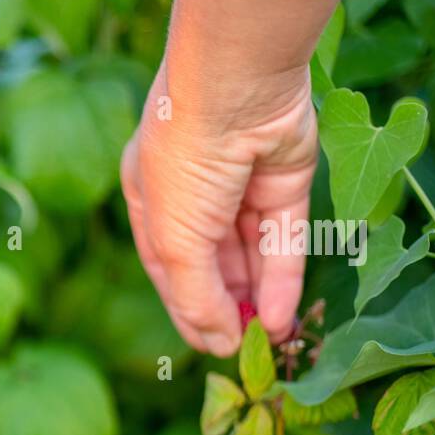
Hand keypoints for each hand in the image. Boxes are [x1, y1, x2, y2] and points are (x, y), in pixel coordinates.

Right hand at [121, 61, 318, 355]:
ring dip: (258, 297)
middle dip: (227, 305)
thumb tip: (217, 342)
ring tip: (269, 340)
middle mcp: (194, 190)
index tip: (208, 346)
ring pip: (251, 252)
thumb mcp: (175, 238)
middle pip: (212, 261)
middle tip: (244, 349)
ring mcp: (240, 183)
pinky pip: (284, 237)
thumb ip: (195, 294)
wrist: (236, 85)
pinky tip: (283, 315)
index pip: (167, 264)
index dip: (187, 307)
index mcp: (150, 196)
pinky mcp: (284, 176)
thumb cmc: (186, 157)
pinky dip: (284, 277)